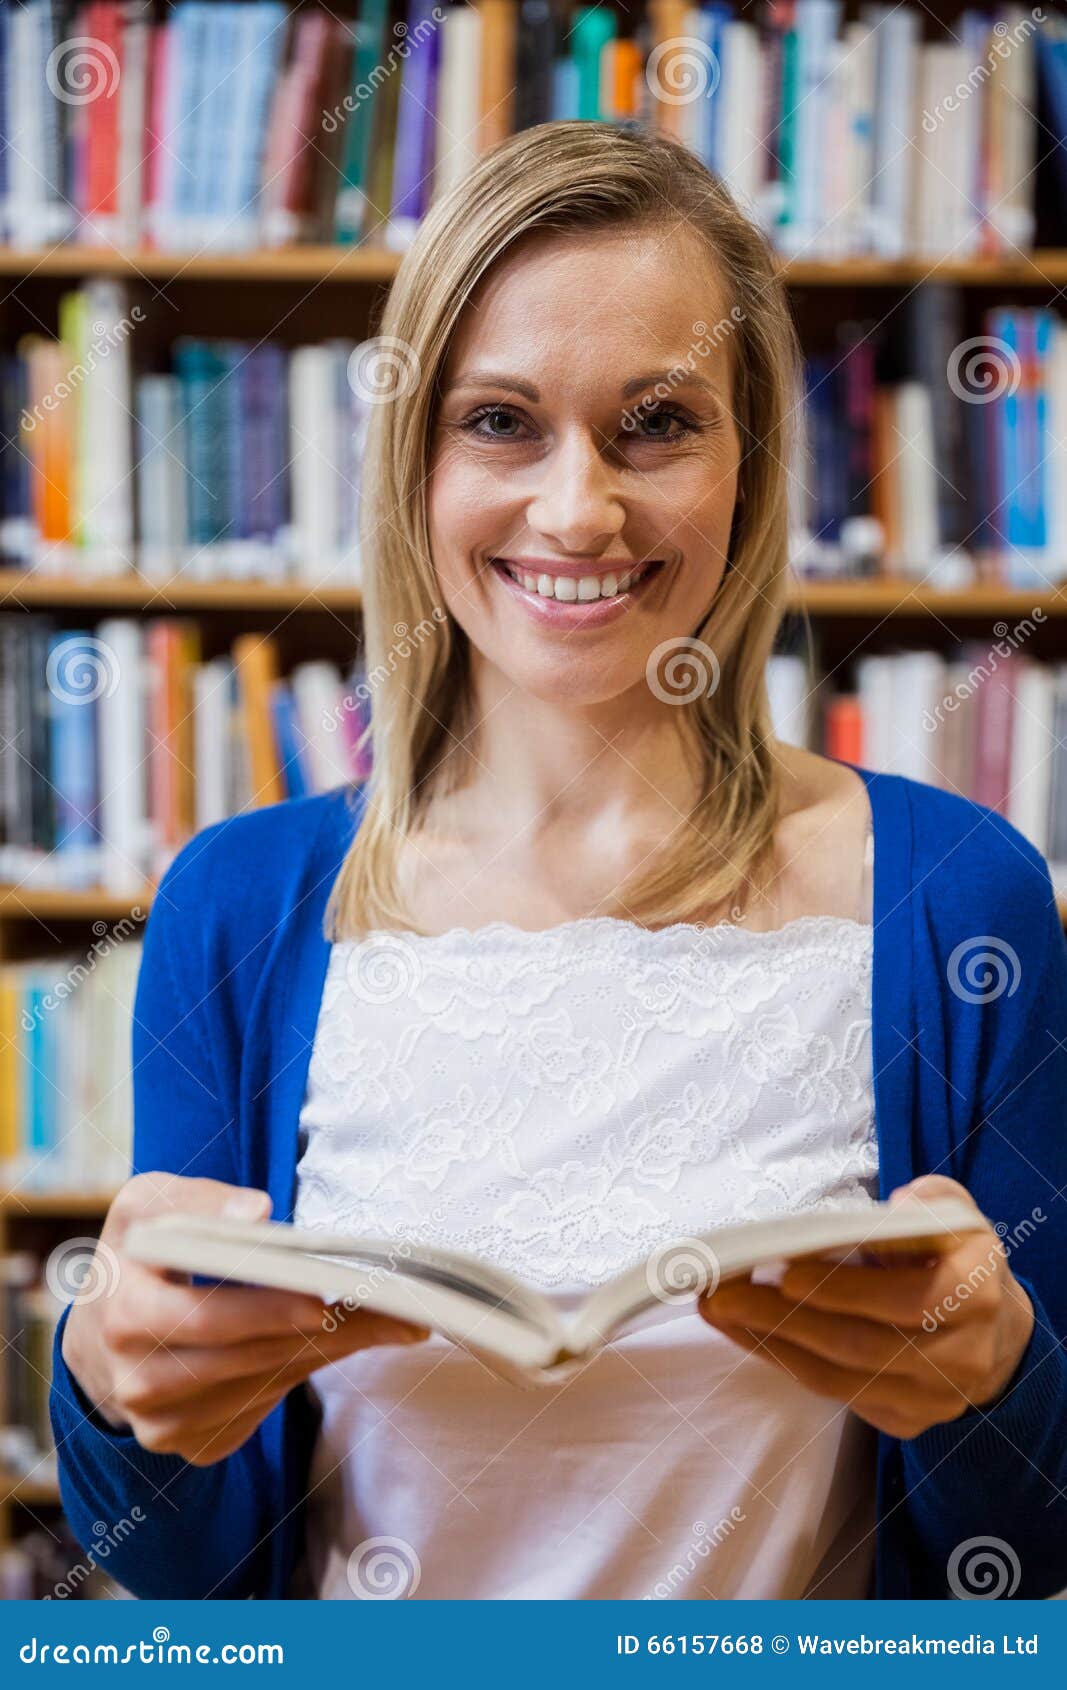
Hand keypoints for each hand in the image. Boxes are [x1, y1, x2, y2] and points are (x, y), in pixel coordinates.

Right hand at [61, 1171, 428, 1465]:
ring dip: (330, 1353)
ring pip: (266, 1387)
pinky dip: (305, 1375)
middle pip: (250, 1357)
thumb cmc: (142, 1253)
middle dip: (328, 1330)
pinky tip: (338, 1343)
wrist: (104, 1332)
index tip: (326, 1297)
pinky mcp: (192, 1445)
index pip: (209, 1316)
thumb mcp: (149, 1204)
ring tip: (388, 1320)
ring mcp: (163, 1423)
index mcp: (127, 1312)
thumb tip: (257, 1214)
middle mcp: (138, 1380)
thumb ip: (201, 1200)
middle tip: (395, 1308)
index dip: (271, 1308)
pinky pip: (263, 1411)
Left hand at [698, 1175, 1035, 1439]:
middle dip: (781, 1320)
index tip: (783, 1271)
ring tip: (718, 1311)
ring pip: (838, 1378)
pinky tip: (749, 1334)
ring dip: (769, 1343)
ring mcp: (932, 1398)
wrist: (998, 1333)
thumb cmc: (957, 1258)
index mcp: (974, 1296)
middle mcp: (959, 1357)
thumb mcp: (955, 1214)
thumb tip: (893, 1208)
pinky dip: (786, 1363)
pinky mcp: (905, 1420)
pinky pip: (835, 1395)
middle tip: (721, 1293)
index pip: (903, 1301)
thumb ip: (930, 1200)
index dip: (842, 1290)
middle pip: (858, 1346)